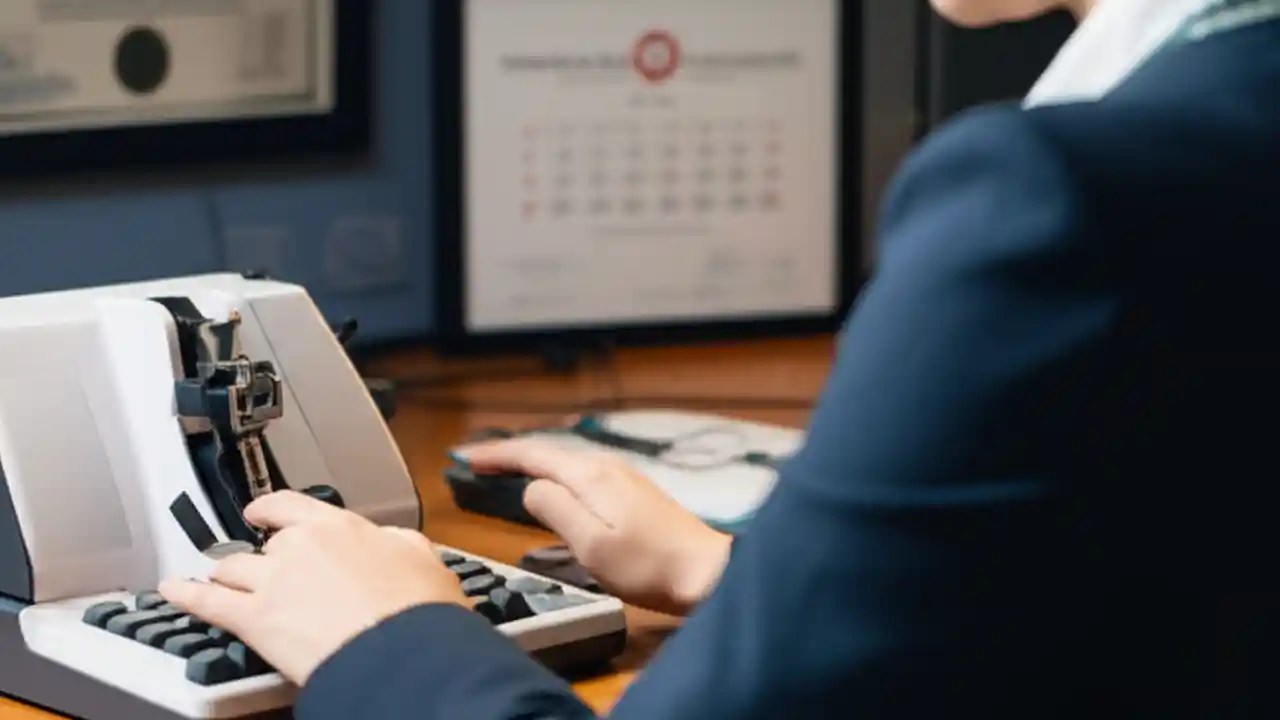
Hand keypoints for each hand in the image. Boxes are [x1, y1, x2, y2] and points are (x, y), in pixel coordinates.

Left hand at [159, 491, 465, 685]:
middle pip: (261, 544)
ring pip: (230, 568)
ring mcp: (273, 581)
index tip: (264, 512)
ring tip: (218, 580)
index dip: (271, 508)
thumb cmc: (419, 610)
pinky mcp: (255, 620)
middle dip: (259, 557)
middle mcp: (300, 546)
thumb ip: (399, 544)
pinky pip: (207, 601)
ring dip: (225, 575)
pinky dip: (185, 594)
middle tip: (260, 568)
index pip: (291, 505)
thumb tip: (392, 542)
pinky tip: (171, 590)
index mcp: (340, 527)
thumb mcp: (423, 559)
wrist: (403, 650)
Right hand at [463, 439, 731, 615]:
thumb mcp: (590, 542)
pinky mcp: (634, 494)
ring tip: (505, 472)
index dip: (496, 455)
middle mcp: (606, 466)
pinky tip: (553, 489)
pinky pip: (582, 475)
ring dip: (533, 465)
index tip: (463, 459)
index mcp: (590, 474)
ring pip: (566, 463)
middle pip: (549, 452)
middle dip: (510, 456)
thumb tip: (530, 488)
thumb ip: (554, 509)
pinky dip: (556, 476)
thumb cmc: (646, 564)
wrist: (705, 572)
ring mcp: (623, 477)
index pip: (533, 454)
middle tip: (476, 464)